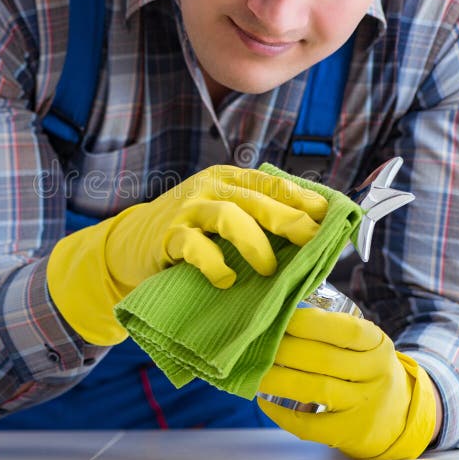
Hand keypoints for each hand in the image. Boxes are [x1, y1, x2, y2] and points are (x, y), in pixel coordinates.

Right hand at [47, 165, 327, 345]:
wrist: (131, 244)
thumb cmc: (189, 232)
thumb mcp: (223, 215)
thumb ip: (256, 218)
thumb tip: (310, 237)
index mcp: (229, 179)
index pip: (272, 183)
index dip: (302, 198)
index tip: (327, 217)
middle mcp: (210, 188)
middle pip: (256, 198)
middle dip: (288, 219)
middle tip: (310, 241)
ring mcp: (188, 210)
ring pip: (228, 215)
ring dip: (254, 242)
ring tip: (268, 268)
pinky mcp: (168, 236)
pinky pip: (194, 246)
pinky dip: (214, 263)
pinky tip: (226, 279)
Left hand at [257, 308, 435, 459]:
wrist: (399, 413)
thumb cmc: (365, 366)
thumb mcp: (364, 342)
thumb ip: (331, 327)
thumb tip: (279, 310)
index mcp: (377, 342)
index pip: (346, 329)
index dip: (309, 322)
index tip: (280, 316)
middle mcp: (375, 373)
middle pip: (324, 358)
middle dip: (284, 349)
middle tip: (256, 343)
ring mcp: (364, 405)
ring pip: (316, 389)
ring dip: (278, 379)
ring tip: (254, 371)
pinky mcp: (350, 432)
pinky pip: (312, 425)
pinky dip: (283, 415)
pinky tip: (265, 402)